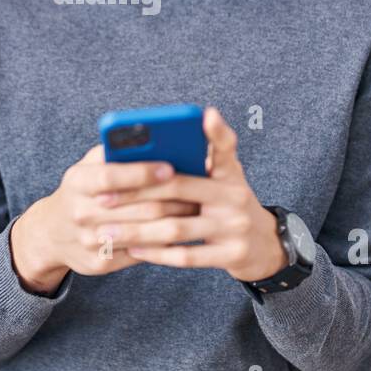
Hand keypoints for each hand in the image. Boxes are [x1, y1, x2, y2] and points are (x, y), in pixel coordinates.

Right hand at [10, 143, 200, 292]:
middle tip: (199, 189)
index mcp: (77, 182)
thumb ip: (115, 152)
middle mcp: (79, 213)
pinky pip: (141, 253)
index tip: (170, 167)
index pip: (111, 176)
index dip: (142, 172)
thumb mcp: (88, 166)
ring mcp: (89, 242)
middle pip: (135, 207)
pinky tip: (181, 231)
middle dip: (172, 198)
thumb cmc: (81, 190)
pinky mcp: (99, 263)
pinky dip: (164, 242)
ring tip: (196, 207)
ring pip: (143, 232)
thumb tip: (154, 140)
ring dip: (174, 219)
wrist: (51, 233)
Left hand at [92, 107, 288, 282]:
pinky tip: (134, 249)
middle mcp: (235, 196)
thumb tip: (167, 141)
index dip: (215, 131)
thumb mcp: (226, 179)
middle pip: (178, 189)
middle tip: (103, 198)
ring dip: (138, 230)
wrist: (267, 247)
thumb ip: (202, 160)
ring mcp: (235, 227)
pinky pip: (187, 255)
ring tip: (109, 231)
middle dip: (136, 193)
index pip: (223, 147)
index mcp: (230, 174)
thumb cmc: (231, 206)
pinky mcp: (232, 255)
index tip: (204, 114)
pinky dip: (157, 254)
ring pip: (177, 227)